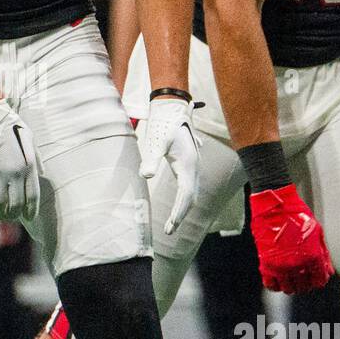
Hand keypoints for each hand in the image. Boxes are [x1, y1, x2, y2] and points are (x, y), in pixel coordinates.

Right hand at [0, 98, 40, 221]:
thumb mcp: (28, 137)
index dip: (31, 210)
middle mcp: (14, 172)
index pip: (32, 196)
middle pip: (16, 204)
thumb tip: (41, 172)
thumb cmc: (9, 123)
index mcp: (28, 165)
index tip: (28, 217)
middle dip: (13, 214)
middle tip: (10, 217)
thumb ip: (34, 156)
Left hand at [137, 95, 199, 234]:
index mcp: (188, 163)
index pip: (186, 194)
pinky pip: (189, 187)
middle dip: (181, 214)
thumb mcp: (156, 141)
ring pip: (192, 193)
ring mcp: (193, 166)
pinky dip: (184, 200)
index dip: (179, 211)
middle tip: (169, 231)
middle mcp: (194, 167)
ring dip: (183, 209)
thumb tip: (145, 176)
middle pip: (191, 197)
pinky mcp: (189, 164)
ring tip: (171, 224)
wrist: (172, 108)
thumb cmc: (163, 123)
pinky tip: (177, 207)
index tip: (171, 225)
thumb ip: (151, 159)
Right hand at [249, 184, 333, 293]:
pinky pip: (270, 284)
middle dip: (305, 284)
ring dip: (290, 286)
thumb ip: (323, 254)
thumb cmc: (297, 215)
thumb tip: (328, 270)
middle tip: (302, 277)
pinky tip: (277, 279)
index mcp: (313, 257)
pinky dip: (274, 285)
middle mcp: (298, 265)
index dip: (319, 280)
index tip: (316, 277)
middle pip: (304, 287)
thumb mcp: (317, 232)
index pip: (319, 281)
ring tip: (290, 278)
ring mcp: (281, 266)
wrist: (275, 207)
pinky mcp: (266, 264)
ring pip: (288, 289)